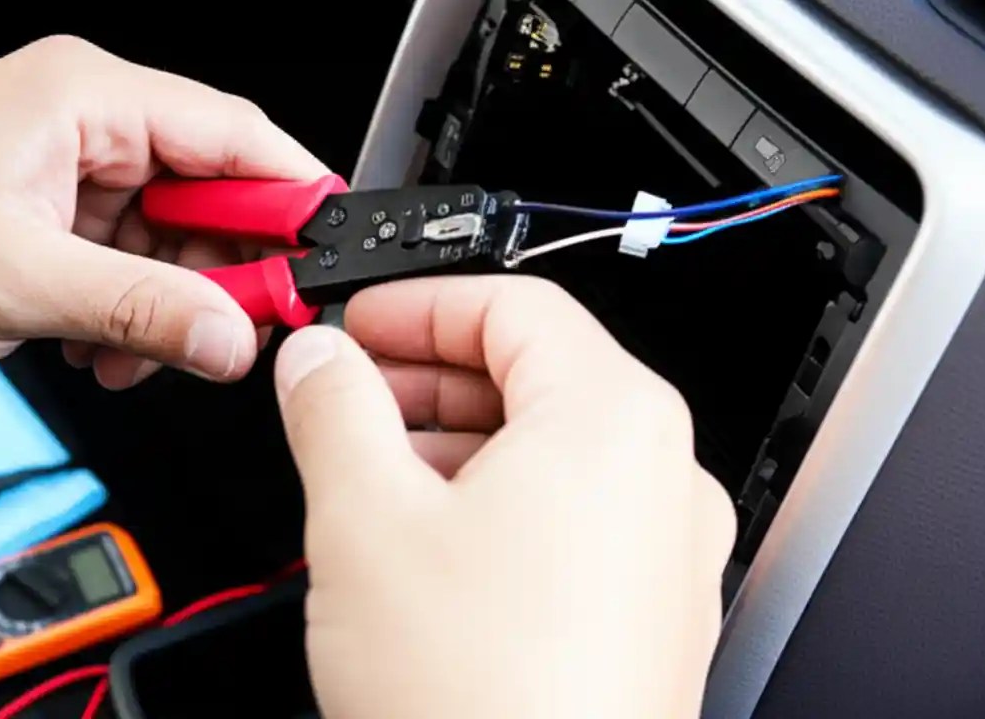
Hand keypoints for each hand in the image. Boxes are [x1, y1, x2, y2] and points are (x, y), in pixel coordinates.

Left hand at [0, 35, 325, 386]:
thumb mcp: (23, 283)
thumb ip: (143, 311)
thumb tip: (235, 336)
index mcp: (85, 98)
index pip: (232, 134)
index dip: (289, 197)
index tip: (323, 258)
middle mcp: (92, 121)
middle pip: (216, 192)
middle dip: (227, 272)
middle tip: (239, 331)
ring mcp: (83, 167)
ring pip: (183, 239)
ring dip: (175, 306)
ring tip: (136, 355)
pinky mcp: (72, 211)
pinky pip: (143, 262)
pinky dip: (139, 312)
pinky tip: (107, 349)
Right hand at [274, 276, 734, 718]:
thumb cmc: (481, 698)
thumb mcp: (364, 518)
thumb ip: (333, 408)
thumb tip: (318, 362)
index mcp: (612, 422)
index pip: (515, 307)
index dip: (420, 305)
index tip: (359, 325)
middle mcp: (662, 478)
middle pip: (536, 377)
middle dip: (428, 378)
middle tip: (349, 397)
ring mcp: (665, 551)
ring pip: (550, 454)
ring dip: (455, 446)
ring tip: (373, 476)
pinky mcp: (649, 613)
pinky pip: (570, 520)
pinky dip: (496, 507)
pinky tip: (428, 546)